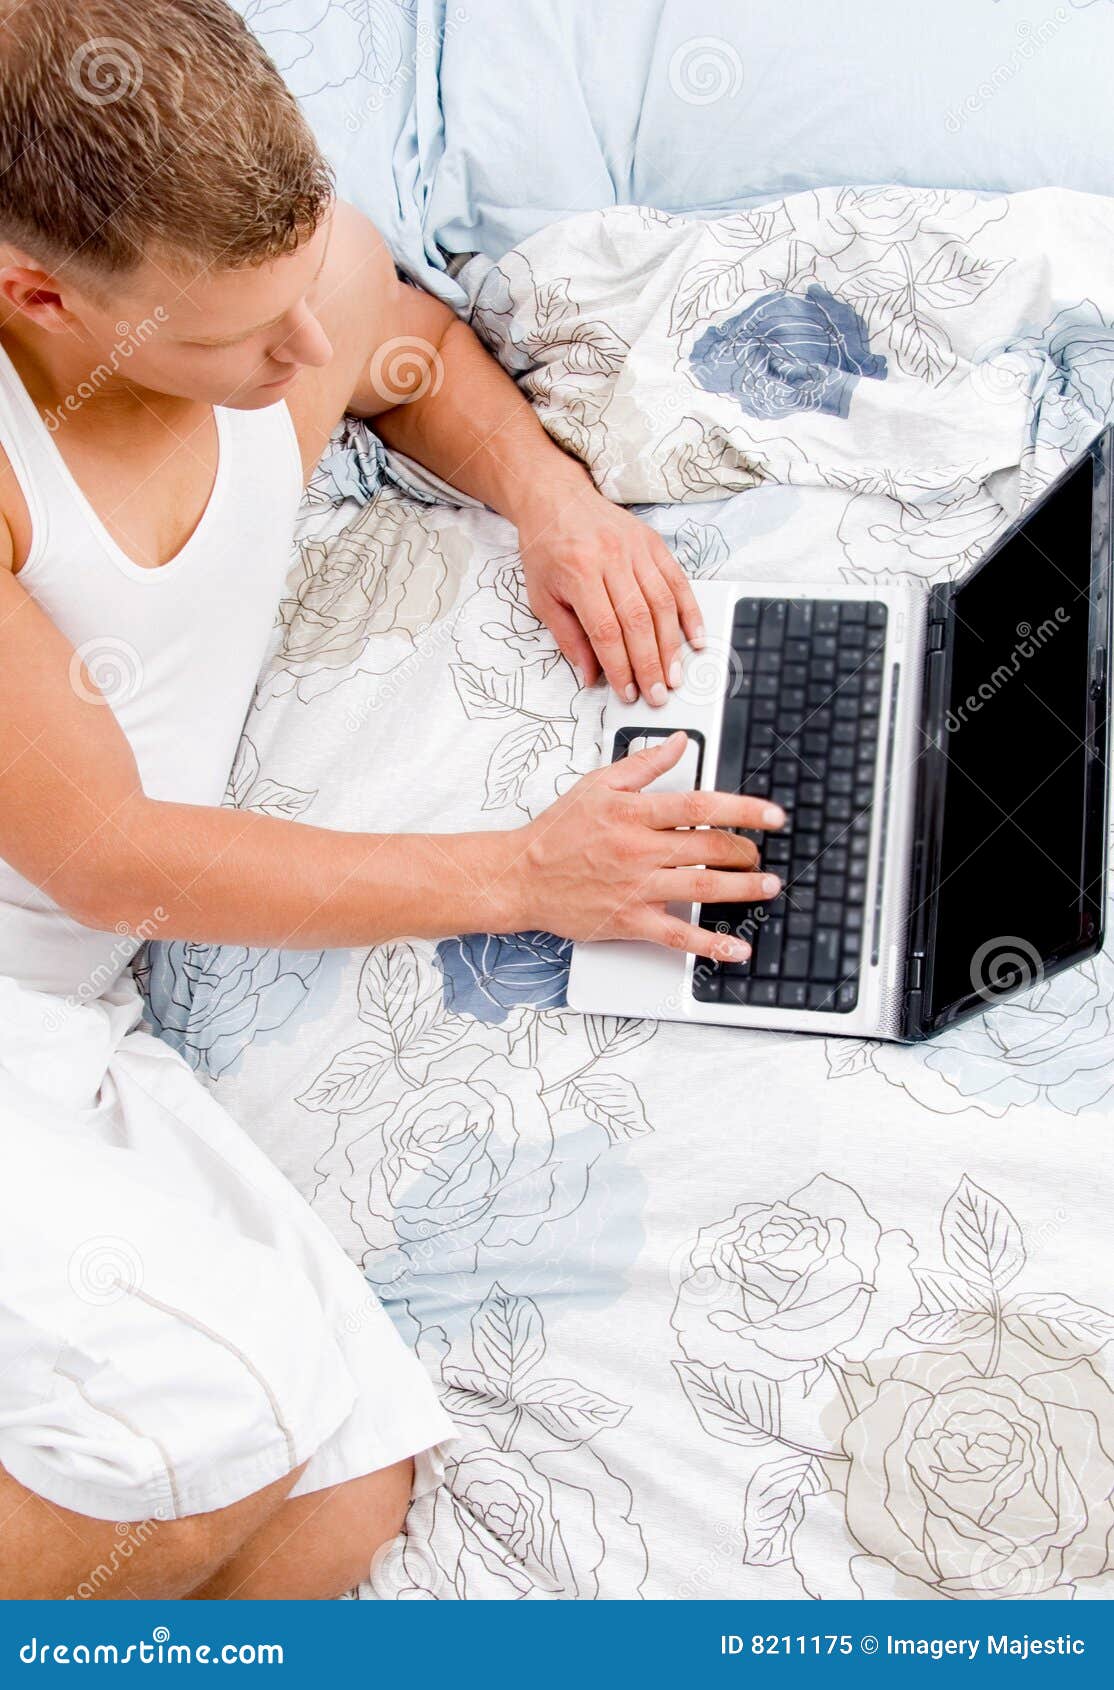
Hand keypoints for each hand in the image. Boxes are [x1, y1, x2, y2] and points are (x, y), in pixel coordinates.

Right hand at [509, 733, 784, 957]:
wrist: (522, 877)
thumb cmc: (557, 832)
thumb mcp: (597, 785)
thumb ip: (644, 764)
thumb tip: (680, 743)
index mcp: (634, 813)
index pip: (701, 806)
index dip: (744, 810)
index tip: (773, 816)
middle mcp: (639, 849)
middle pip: (708, 846)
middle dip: (745, 850)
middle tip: (761, 853)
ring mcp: (636, 887)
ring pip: (702, 886)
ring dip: (743, 888)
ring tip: (767, 885)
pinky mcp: (630, 920)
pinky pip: (677, 935)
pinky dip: (710, 944)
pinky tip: (736, 948)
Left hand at [515, 477, 704, 703]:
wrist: (556, 498)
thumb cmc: (546, 550)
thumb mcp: (541, 597)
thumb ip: (567, 637)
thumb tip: (592, 675)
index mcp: (579, 573)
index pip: (605, 630)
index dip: (619, 665)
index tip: (627, 692)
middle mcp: (611, 559)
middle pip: (638, 621)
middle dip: (650, 664)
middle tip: (657, 695)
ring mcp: (636, 549)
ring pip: (662, 604)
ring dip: (672, 645)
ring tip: (674, 676)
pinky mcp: (654, 543)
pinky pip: (678, 581)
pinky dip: (690, 612)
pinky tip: (695, 638)